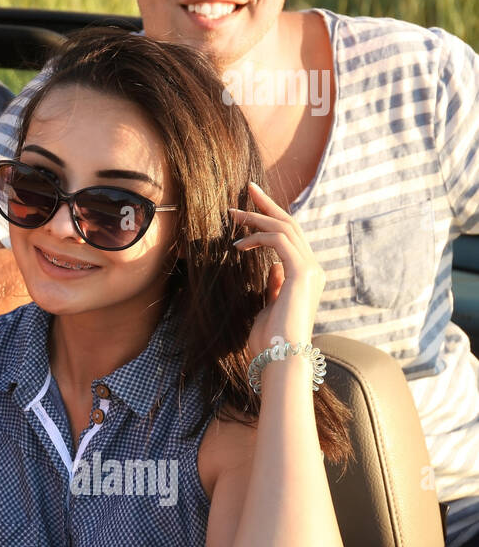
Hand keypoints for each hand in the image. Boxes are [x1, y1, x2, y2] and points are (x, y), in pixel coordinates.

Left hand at [230, 181, 325, 358]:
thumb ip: (275, 285)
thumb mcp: (271, 305)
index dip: (271, 218)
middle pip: (291, 224)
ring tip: (234, 213)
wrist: (280, 358)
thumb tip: (273, 268)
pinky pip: (280, 241)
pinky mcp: (302, 272)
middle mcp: (312, 269)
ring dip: (257, 217)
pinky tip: (238, 245)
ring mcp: (310, 269)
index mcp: (306, 276)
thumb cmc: (271, 340)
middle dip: (267, 204)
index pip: (290, 237)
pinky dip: (258, 237)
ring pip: (285, 227)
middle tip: (247, 188)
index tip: (249, 208)